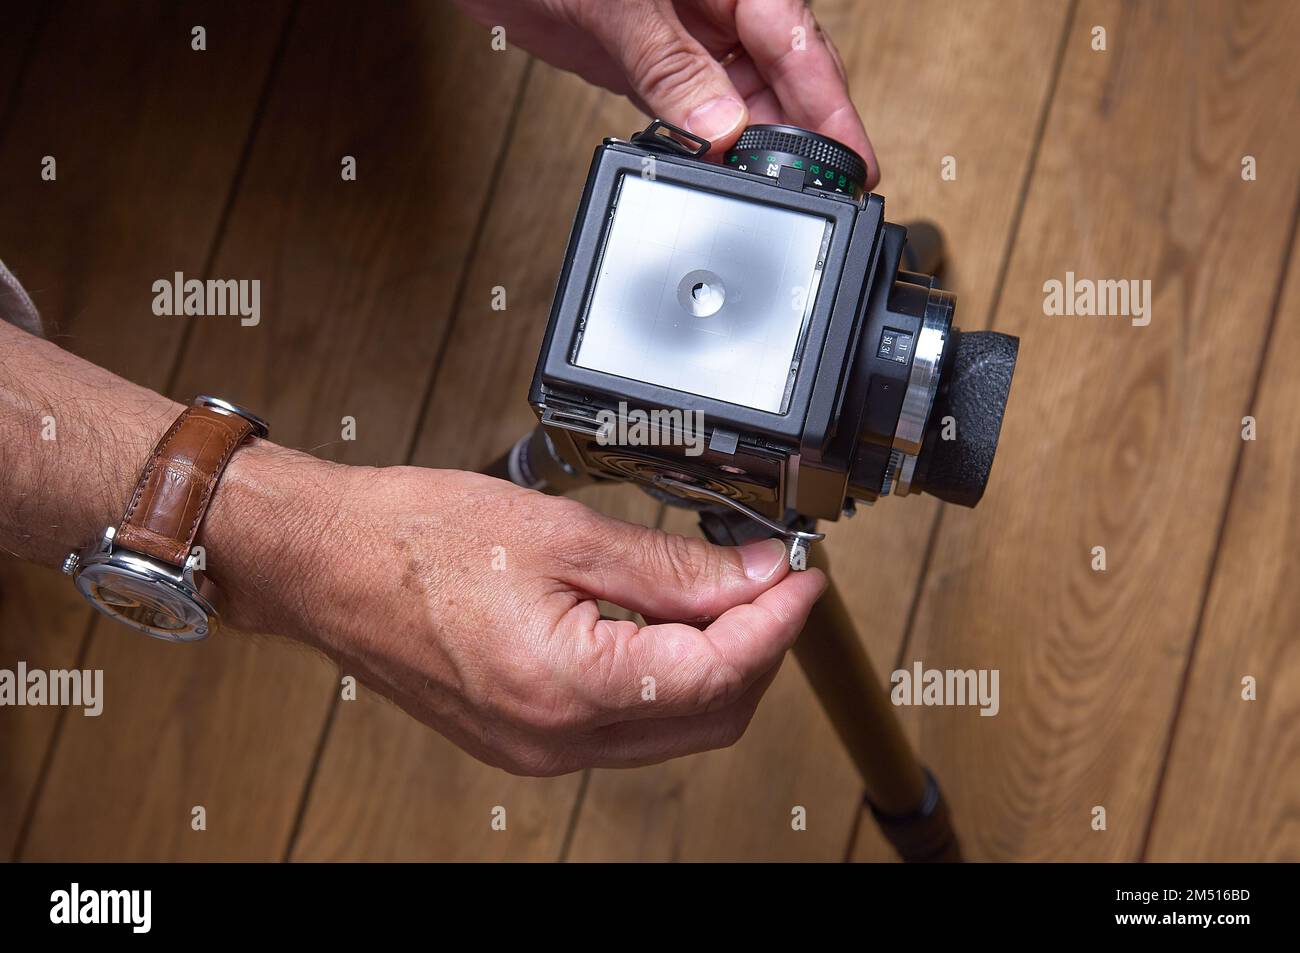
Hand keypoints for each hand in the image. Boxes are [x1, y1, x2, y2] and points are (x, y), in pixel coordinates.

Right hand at [210, 448, 825, 775]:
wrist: (329, 564)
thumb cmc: (417, 538)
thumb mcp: (565, 533)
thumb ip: (674, 566)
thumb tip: (754, 573)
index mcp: (568, 686)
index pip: (720, 672)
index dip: (777, 622)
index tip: (802, 578)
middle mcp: (557, 739)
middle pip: (710, 715)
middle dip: (758, 648)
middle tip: (773, 580)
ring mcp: (540, 749)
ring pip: (675, 729)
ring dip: (717, 666)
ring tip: (728, 594)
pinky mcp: (527, 739)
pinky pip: (628, 727)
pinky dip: (667, 680)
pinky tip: (669, 626)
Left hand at [456, 0, 877, 182]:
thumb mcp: (621, 4)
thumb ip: (669, 63)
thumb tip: (718, 125)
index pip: (799, 45)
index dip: (830, 109)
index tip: (854, 162)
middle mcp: (720, 7)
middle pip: (783, 80)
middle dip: (804, 139)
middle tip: (827, 197)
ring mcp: (689, 38)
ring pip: (743, 103)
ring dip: (754, 151)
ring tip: (772, 195)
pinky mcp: (654, 66)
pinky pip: (698, 114)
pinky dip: (708, 148)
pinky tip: (716, 175)